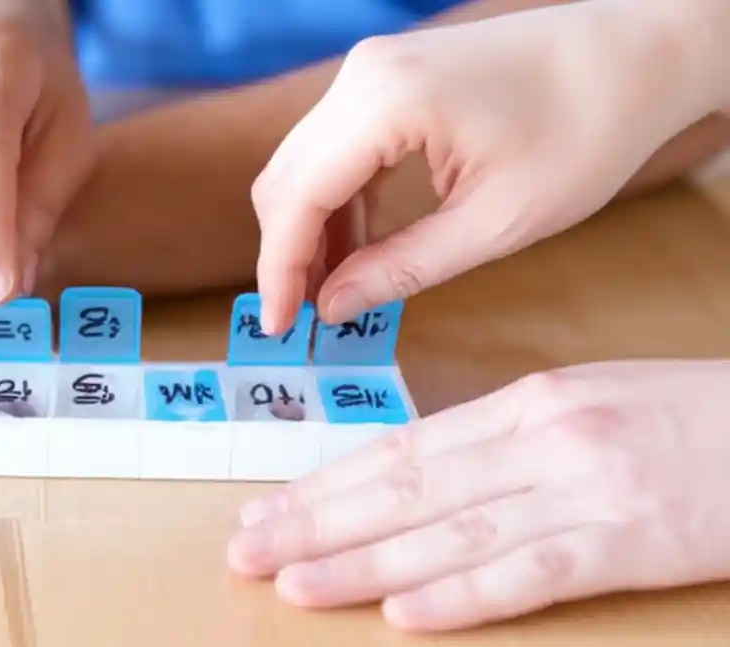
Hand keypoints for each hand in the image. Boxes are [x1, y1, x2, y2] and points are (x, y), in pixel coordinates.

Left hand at [226, 360, 729, 631]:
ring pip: (448, 533)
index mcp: (528, 403)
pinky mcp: (629, 544)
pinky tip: (405, 616)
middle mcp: (541, 442)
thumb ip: (503, 439)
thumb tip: (417, 474)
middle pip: (405, 489)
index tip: (267, 510)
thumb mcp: (588, 404)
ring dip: (362, 564)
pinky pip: (530, 574)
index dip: (326, 484)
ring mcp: (584, 492)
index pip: (403, 451)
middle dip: (316, 522)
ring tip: (293, 585)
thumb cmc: (691, 419)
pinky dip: (463, 596)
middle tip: (246, 551)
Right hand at [251, 0, 729, 332]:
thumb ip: (404, 268)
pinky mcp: (386, 75)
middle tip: (302, 319)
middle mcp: (363, 76)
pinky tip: (357, 245)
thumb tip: (331, 308)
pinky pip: (334, 145)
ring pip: (303, 163)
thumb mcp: (497, 222)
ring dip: (309, 229)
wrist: (635, 54)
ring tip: (335, 290)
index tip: (276, 328)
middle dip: (287, 253)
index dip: (279, 270)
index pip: (298, 198)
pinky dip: (335, 199)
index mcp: (387, 104)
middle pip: (286, 178)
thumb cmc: (586, 131)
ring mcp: (372, 69)